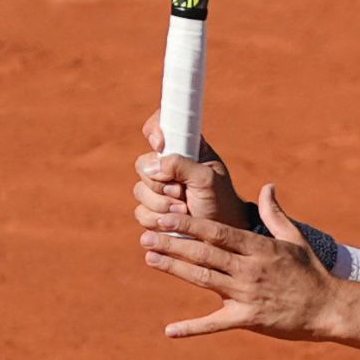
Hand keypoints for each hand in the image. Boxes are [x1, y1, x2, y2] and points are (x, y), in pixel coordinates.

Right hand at [132, 109, 246, 228]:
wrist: (219, 234)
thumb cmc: (219, 200)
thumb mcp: (207, 179)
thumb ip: (181, 165)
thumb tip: (152, 166)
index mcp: (185, 148)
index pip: (161, 125)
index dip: (154, 131)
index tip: (159, 145)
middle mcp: (168, 165)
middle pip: (143, 164)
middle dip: (162, 183)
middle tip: (182, 192)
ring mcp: (157, 187)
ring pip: (140, 190)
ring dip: (162, 204)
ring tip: (184, 208)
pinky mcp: (151, 209)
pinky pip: (140, 211)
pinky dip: (157, 219)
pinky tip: (175, 220)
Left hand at [140, 184, 337, 339]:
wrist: (330, 308)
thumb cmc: (312, 272)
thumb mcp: (296, 239)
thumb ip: (275, 214)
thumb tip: (267, 186)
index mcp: (259, 248)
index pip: (217, 232)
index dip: (189, 224)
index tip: (166, 216)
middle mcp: (250, 270)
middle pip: (204, 253)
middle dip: (173, 243)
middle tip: (146, 235)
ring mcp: (248, 295)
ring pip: (204, 279)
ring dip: (175, 269)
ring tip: (150, 258)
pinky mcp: (249, 319)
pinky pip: (216, 324)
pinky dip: (193, 328)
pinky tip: (170, 330)